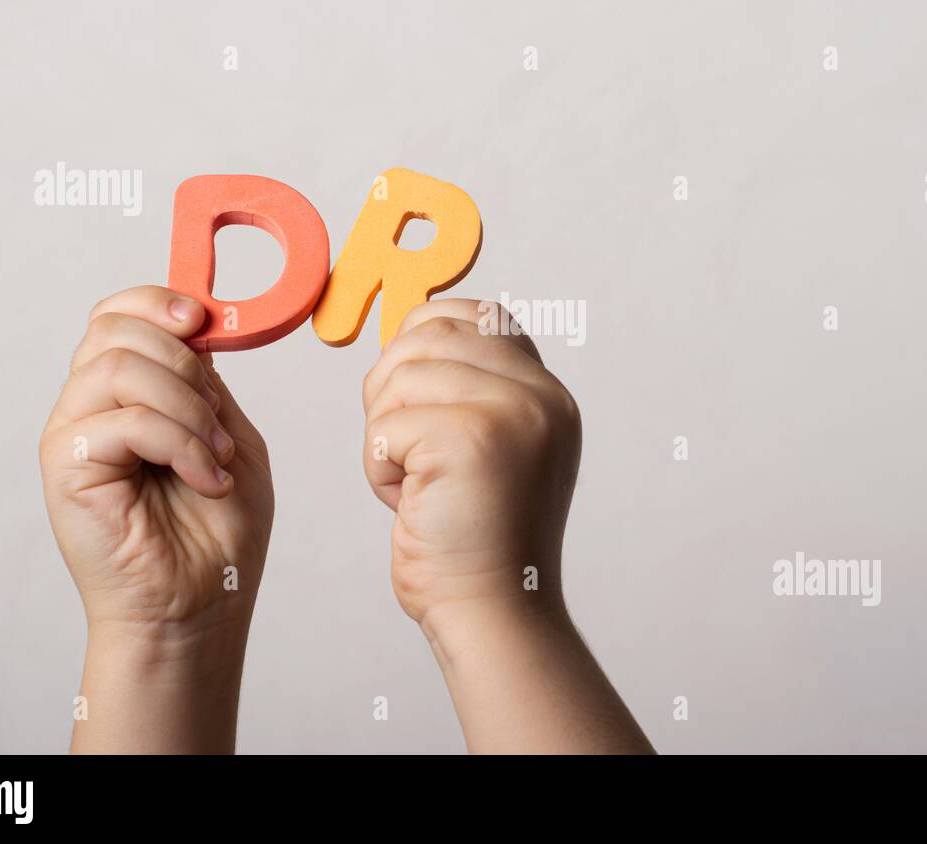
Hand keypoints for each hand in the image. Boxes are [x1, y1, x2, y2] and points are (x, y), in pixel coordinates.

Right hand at [39, 286, 273, 751]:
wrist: (201, 603)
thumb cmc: (217, 532)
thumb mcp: (232, 435)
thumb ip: (208, 383)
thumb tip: (193, 325)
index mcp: (129, 393)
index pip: (118, 316)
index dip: (156, 303)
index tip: (202, 322)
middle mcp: (91, 407)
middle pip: (114, 330)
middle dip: (183, 362)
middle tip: (218, 418)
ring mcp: (74, 434)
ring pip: (117, 367)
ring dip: (187, 407)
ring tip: (217, 456)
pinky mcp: (66, 468)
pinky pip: (123, 420)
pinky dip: (180, 443)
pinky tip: (206, 479)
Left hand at [362, 299, 650, 752]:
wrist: (493, 611)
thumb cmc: (475, 539)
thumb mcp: (494, 447)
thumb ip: (472, 389)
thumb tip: (412, 334)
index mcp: (548, 394)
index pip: (479, 315)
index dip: (425, 337)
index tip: (410, 393)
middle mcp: (541, 395)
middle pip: (431, 335)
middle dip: (393, 385)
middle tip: (404, 447)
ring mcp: (512, 413)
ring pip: (402, 377)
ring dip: (385, 432)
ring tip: (415, 481)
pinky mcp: (473, 439)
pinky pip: (386, 426)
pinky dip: (378, 468)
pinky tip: (410, 502)